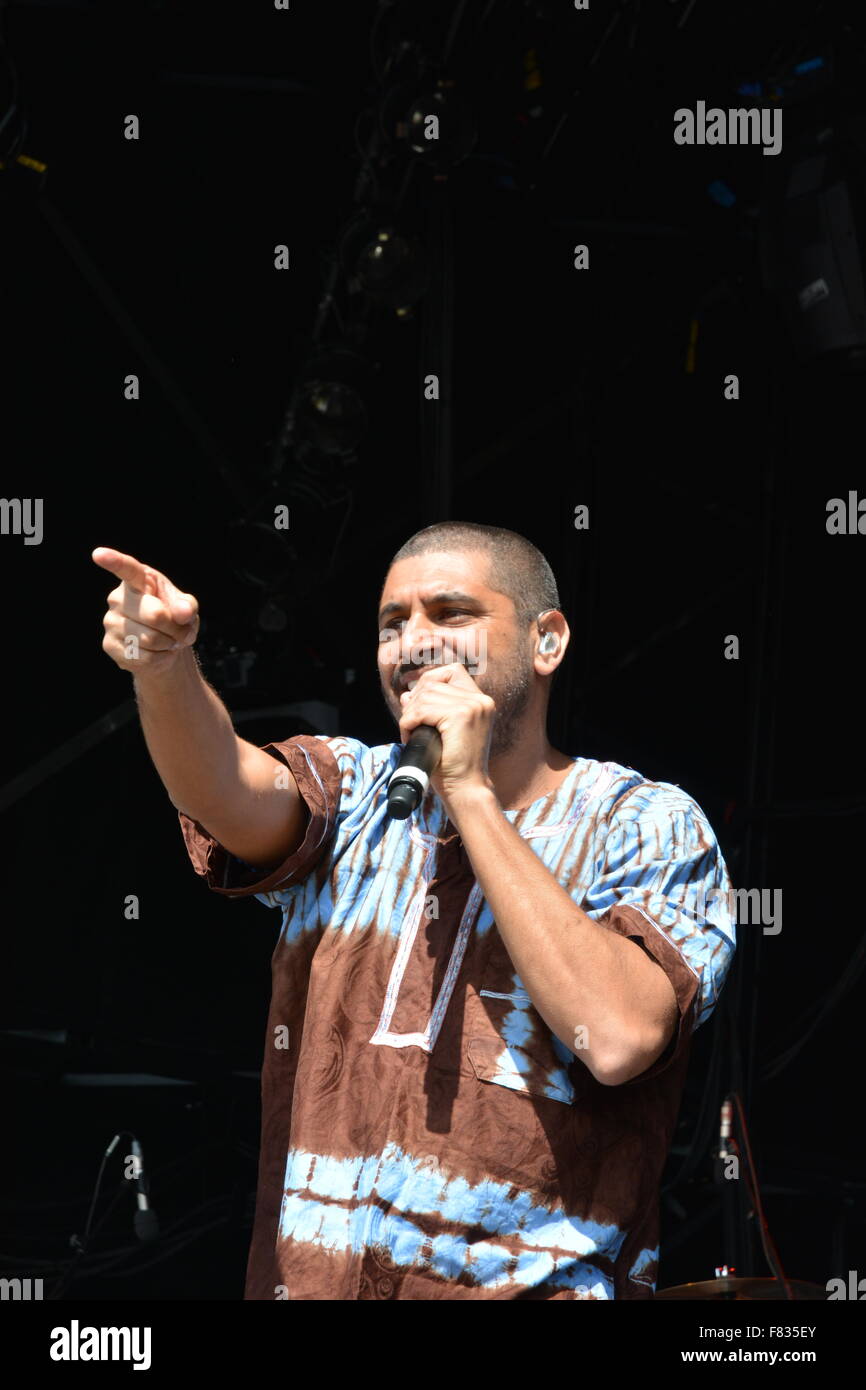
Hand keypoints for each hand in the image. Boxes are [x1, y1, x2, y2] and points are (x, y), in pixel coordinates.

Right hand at [93, 547, 199, 676]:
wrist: (164, 646)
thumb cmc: (174, 618)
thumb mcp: (186, 608)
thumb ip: (187, 606)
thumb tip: (182, 613)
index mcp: (138, 581)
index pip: (127, 569)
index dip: (114, 561)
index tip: (99, 554)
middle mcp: (118, 598)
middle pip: (154, 615)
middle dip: (176, 628)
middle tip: (182, 632)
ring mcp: (110, 622)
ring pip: (150, 639)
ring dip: (169, 645)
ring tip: (169, 642)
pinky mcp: (109, 645)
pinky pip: (144, 658)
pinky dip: (161, 659)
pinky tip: (159, 653)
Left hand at [398, 662, 494, 810]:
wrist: (465, 788)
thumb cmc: (453, 765)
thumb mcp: (443, 731)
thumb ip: (431, 709)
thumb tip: (407, 693)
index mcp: (481, 702)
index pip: (452, 671)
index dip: (430, 680)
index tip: (416, 700)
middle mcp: (480, 700)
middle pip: (433, 683)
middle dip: (414, 702)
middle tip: (410, 725)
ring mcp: (472, 706)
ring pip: (425, 695)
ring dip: (410, 714)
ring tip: (411, 734)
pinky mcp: (460, 715)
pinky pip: (422, 710)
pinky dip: (409, 722)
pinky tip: (410, 736)